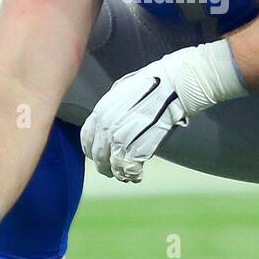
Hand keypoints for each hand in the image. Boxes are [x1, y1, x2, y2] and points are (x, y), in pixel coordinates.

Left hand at [80, 57, 188, 182]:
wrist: (172, 87)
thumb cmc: (152, 83)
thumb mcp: (122, 90)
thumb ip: (113, 106)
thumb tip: (112, 115)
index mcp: (101, 111)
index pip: (86, 138)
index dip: (91, 150)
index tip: (96, 155)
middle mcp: (107, 127)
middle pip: (98, 156)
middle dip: (104, 165)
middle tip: (110, 170)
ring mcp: (121, 140)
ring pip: (113, 165)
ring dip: (118, 173)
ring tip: (124, 175)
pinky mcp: (137, 149)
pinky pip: (128, 169)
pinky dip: (132, 175)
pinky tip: (137, 175)